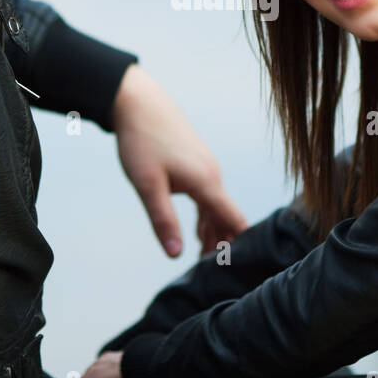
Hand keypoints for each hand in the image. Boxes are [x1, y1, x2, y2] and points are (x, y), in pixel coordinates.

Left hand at [111, 65, 248, 256]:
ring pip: (217, 208)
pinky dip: (206, 217)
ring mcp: (206, 168)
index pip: (235, 221)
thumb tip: (177, 255)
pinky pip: (208, 196)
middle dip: (224, 246)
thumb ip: (164, 221)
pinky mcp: (196, 163)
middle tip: (216, 277)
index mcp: (206, 182)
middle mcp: (213, 175)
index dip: (240, 247)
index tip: (240, 271)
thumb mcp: (148, 185)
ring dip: (213, 233)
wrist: (136, 101)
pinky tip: (197, 232)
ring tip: (204, 261)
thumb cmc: (141, 141)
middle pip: (228, 218)